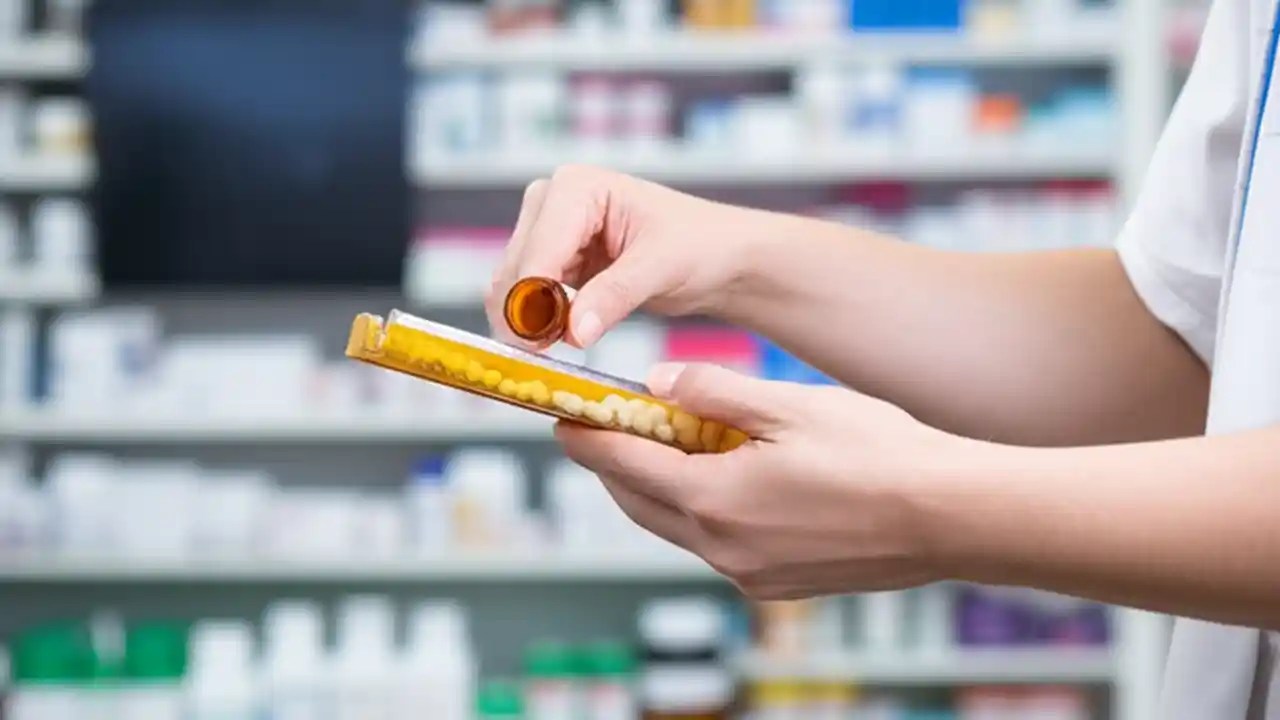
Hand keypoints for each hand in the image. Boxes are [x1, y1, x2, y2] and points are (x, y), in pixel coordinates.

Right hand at [485, 165, 754, 346]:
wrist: (717, 256)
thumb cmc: (700, 245)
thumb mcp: (661, 267)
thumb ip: (614, 296)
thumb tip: (573, 331)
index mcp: (576, 188)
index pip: (538, 250)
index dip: (532, 300)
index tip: (538, 345)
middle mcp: (551, 204)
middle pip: (514, 272)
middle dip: (526, 317)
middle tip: (544, 358)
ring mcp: (548, 235)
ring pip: (512, 291)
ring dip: (529, 326)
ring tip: (559, 351)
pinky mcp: (553, 265)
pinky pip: (528, 303)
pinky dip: (538, 327)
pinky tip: (564, 340)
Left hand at [556, 363, 976, 598]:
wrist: (949, 518)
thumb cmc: (877, 454)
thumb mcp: (789, 405)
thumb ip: (714, 392)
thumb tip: (660, 382)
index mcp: (714, 499)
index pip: (623, 464)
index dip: (587, 437)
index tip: (563, 417)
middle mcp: (720, 547)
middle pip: (638, 502)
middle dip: (614, 463)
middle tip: (607, 425)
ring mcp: (748, 573)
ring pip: (675, 525)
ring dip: (658, 486)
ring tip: (667, 443)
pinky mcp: (774, 584)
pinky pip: (714, 544)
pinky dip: (699, 509)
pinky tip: (723, 478)